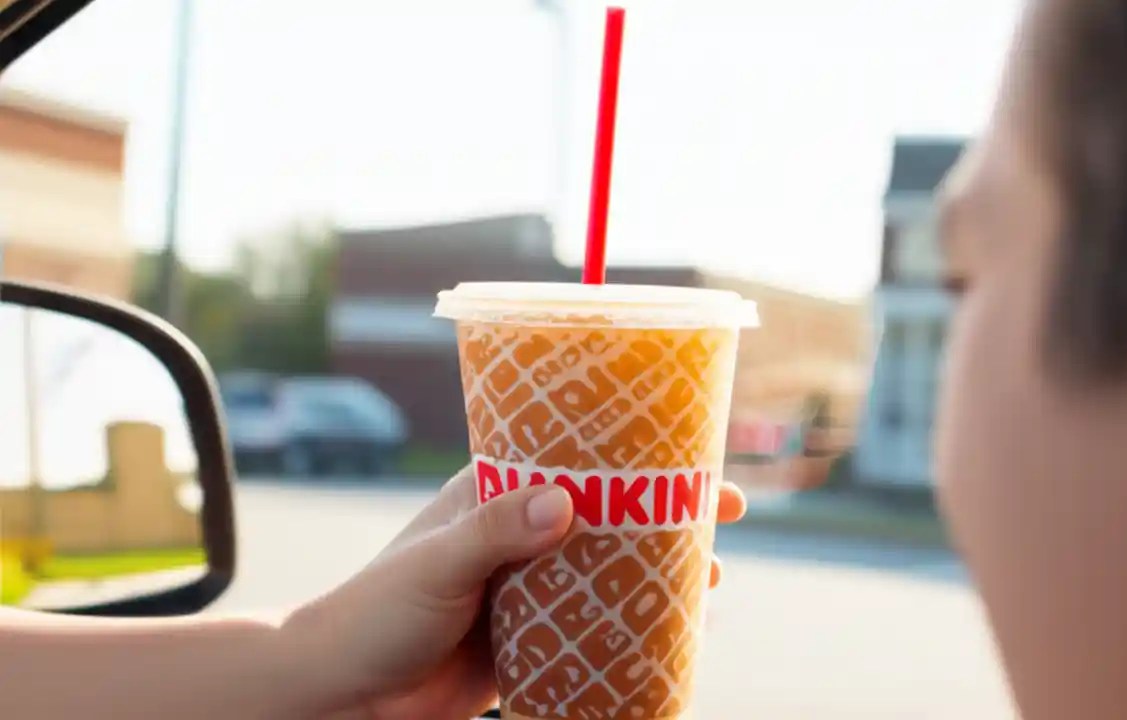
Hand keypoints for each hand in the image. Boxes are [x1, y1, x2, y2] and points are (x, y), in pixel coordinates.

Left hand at [284, 467, 747, 719]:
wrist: (344, 696)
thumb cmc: (375, 613)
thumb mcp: (438, 564)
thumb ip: (497, 532)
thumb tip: (566, 503)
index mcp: (494, 494)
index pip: (573, 458)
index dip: (632, 453)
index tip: (689, 456)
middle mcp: (517, 533)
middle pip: (606, 512)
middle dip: (662, 512)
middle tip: (722, 515)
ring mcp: (529, 586)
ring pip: (607, 568)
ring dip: (655, 568)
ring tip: (708, 577)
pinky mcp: (533, 638)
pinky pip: (593, 625)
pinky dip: (631, 623)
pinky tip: (670, 628)